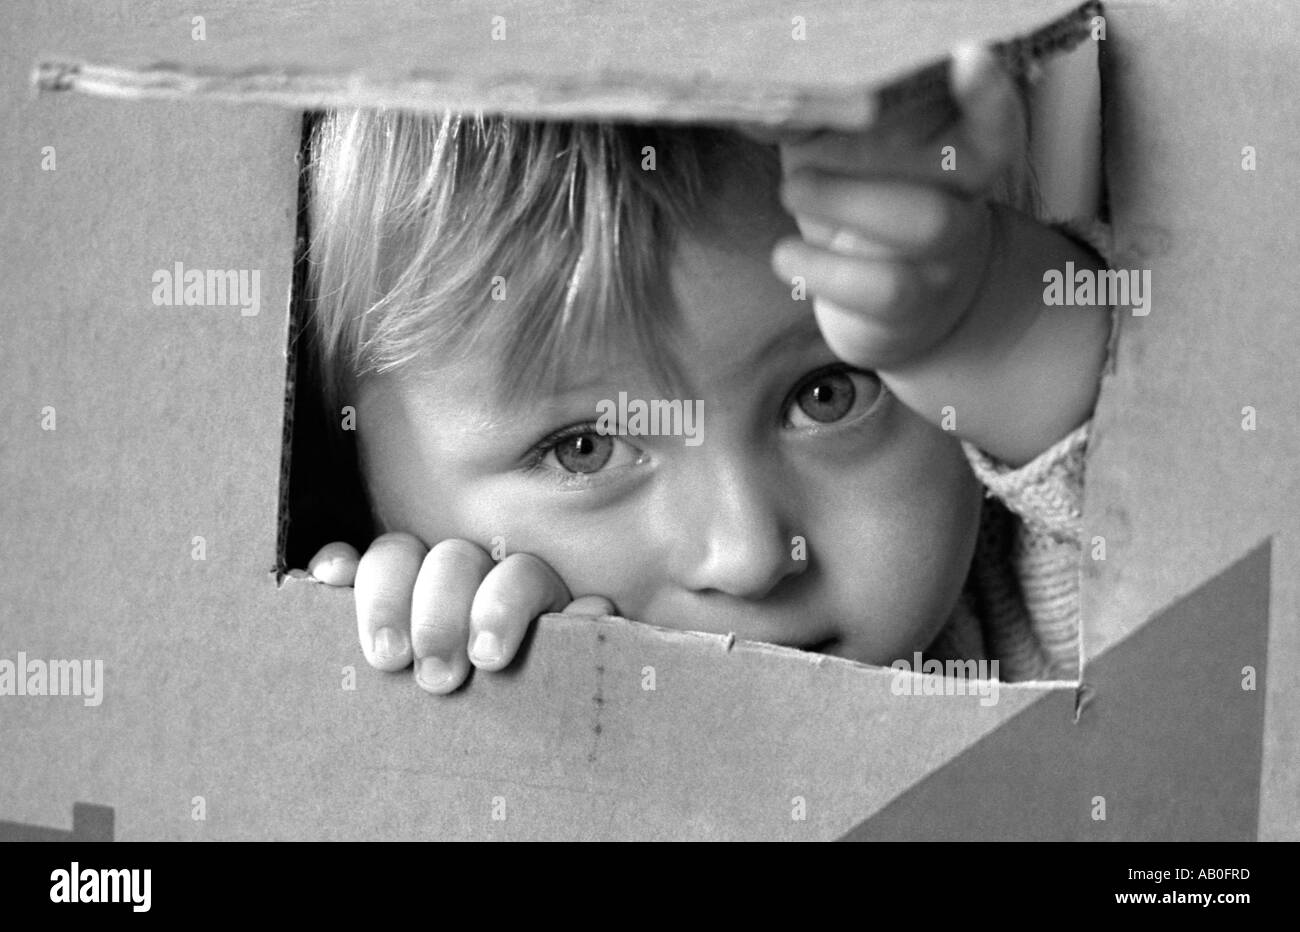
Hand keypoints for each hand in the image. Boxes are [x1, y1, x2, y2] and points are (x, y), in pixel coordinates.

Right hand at [308, 536, 615, 693]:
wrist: (469, 737)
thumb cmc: (521, 708)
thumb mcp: (552, 685)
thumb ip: (573, 649)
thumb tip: (593, 613)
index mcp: (525, 594)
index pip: (521, 575)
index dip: (502, 607)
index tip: (487, 660)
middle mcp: (471, 575)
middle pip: (454, 561)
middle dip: (440, 616)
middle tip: (434, 679)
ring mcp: (415, 578)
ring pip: (396, 553)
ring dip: (386, 599)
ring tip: (386, 658)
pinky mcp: (365, 593)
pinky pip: (347, 562)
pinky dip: (336, 566)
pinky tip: (326, 580)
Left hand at [751, 45, 1108, 464]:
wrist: (895, 308)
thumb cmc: (865, 209)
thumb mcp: (850, 158)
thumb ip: (829, 127)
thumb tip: (774, 107)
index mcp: (956, 152)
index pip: (989, 121)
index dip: (986, 95)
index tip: (966, 57)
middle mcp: (963, 201)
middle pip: (951, 162)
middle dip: (870, 149)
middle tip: (800, 161)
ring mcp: (945, 257)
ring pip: (926, 221)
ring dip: (845, 200)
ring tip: (791, 192)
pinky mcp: (911, 306)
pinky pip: (883, 287)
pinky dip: (821, 267)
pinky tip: (784, 256)